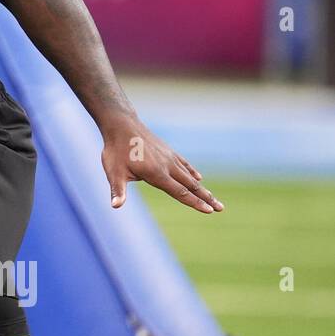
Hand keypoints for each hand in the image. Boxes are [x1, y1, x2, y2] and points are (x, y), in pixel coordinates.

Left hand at [100, 116, 223, 213]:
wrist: (121, 124)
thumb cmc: (115, 150)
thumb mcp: (114, 172)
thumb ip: (118, 190)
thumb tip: (115, 206)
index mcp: (156, 174)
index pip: (179, 192)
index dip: (194, 203)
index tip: (209, 211)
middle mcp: (167, 166)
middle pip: (190, 185)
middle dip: (206, 198)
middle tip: (221, 208)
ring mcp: (169, 157)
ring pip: (189, 175)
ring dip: (202, 188)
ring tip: (213, 198)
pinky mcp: (167, 151)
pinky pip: (183, 164)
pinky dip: (191, 172)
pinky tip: (198, 178)